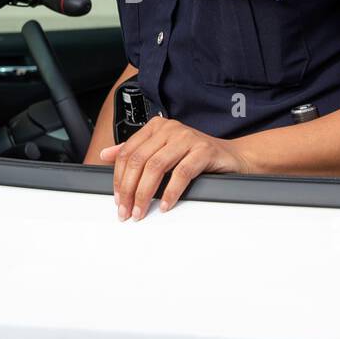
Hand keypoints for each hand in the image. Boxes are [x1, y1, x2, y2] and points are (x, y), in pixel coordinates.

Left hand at [98, 116, 248, 219]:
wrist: (234, 157)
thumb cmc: (197, 156)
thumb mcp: (162, 151)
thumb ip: (135, 151)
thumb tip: (106, 155)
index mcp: (156, 127)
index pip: (127, 152)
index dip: (118, 178)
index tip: (117, 200)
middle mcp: (170, 129)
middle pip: (139, 160)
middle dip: (128, 189)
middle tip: (126, 210)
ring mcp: (187, 138)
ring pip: (156, 166)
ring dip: (145, 194)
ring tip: (141, 211)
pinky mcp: (203, 150)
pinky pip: (181, 173)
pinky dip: (170, 192)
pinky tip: (164, 205)